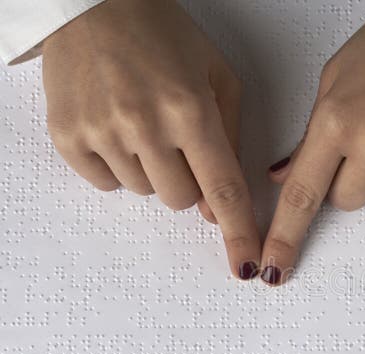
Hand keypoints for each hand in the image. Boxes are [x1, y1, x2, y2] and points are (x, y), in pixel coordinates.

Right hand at [42, 0, 261, 279]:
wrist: (92, 3)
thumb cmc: (164, 35)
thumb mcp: (217, 76)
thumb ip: (229, 140)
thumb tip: (216, 207)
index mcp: (189, 107)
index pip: (222, 188)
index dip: (238, 232)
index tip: (247, 265)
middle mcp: (143, 124)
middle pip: (181, 201)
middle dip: (191, 182)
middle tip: (180, 142)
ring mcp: (100, 131)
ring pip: (145, 193)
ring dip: (154, 171)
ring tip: (145, 123)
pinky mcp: (66, 135)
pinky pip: (105, 184)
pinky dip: (118, 166)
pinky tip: (117, 128)